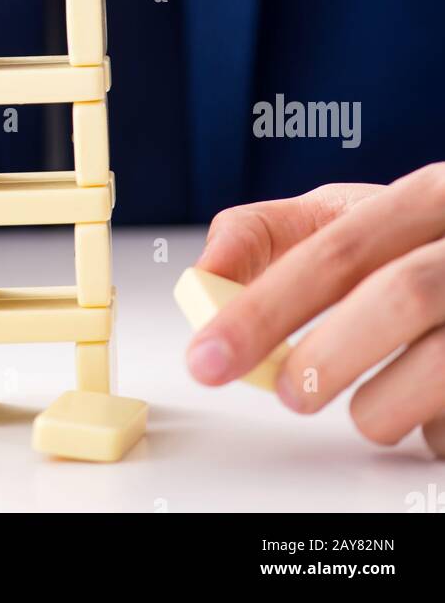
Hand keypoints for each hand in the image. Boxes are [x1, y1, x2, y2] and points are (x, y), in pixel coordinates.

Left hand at [185, 166, 444, 456]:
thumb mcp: (345, 215)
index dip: (266, 306)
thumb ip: (266, 235)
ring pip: (441, 363)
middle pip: (400, 296)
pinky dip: (429, 429)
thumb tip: (204, 273)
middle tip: (286, 393)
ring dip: (381, 405)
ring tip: (364, 410)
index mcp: (426, 197)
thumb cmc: (409, 243)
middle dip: (324, 356)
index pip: (337, 249)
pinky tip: (424, 414)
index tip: (210, 355)